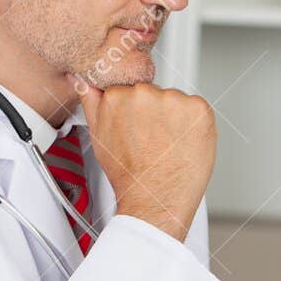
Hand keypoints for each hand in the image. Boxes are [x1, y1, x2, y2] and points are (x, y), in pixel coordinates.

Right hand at [78, 80, 216, 242]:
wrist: (154, 199)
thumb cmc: (129, 174)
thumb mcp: (99, 136)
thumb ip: (91, 102)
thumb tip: (82, 81)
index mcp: (117, 96)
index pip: (131, 89)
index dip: (137, 112)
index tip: (139, 128)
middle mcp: (144, 93)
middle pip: (154, 93)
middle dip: (155, 112)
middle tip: (154, 140)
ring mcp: (173, 99)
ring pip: (176, 101)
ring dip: (176, 117)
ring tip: (169, 145)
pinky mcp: (198, 108)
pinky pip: (197, 108)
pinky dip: (195, 124)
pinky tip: (184, 143)